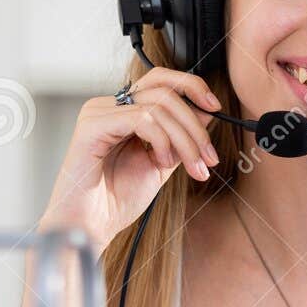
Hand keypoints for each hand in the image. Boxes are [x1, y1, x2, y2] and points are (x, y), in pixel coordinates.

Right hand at [38, 66, 221, 253]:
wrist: (92, 226)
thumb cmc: (117, 200)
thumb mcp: (162, 163)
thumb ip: (180, 138)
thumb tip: (206, 112)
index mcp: (122, 111)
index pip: (160, 80)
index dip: (191, 86)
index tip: (215, 108)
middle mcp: (108, 106)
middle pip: (165, 91)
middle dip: (195, 126)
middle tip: (209, 157)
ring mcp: (98, 113)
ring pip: (158, 105)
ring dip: (185, 139)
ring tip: (188, 167)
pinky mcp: (91, 127)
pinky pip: (141, 119)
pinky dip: (162, 141)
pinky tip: (159, 162)